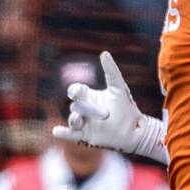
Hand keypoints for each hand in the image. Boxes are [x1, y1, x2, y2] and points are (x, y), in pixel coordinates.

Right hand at [52, 51, 167, 162]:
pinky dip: (62, 133)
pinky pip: (69, 134)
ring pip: (72, 119)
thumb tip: (104, 53)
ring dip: (75, 119)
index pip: (76, 91)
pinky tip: (56, 131)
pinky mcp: (83, 136)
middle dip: (86, 108)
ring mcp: (83, 123)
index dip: (74, 91)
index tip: (76, 92)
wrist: (133, 130)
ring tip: (80, 121)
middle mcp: (83, 109)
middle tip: (106, 114)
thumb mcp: (118, 88)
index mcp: (89, 96)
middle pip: (75, 106)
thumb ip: (111, 71)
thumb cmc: (126, 107)